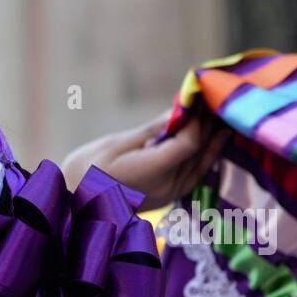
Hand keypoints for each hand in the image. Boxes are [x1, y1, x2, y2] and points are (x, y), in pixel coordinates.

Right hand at [61, 109, 229, 211]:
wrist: (77, 203)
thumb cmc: (88, 170)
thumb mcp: (118, 143)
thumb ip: (154, 129)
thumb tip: (180, 109)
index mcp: (151, 174)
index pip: (189, 142)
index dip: (197, 118)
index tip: (196, 95)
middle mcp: (168, 187)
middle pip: (201, 150)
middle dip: (209, 121)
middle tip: (215, 93)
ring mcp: (172, 193)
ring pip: (205, 160)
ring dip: (214, 134)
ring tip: (219, 108)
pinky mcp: (172, 194)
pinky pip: (198, 169)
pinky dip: (208, 149)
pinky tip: (216, 131)